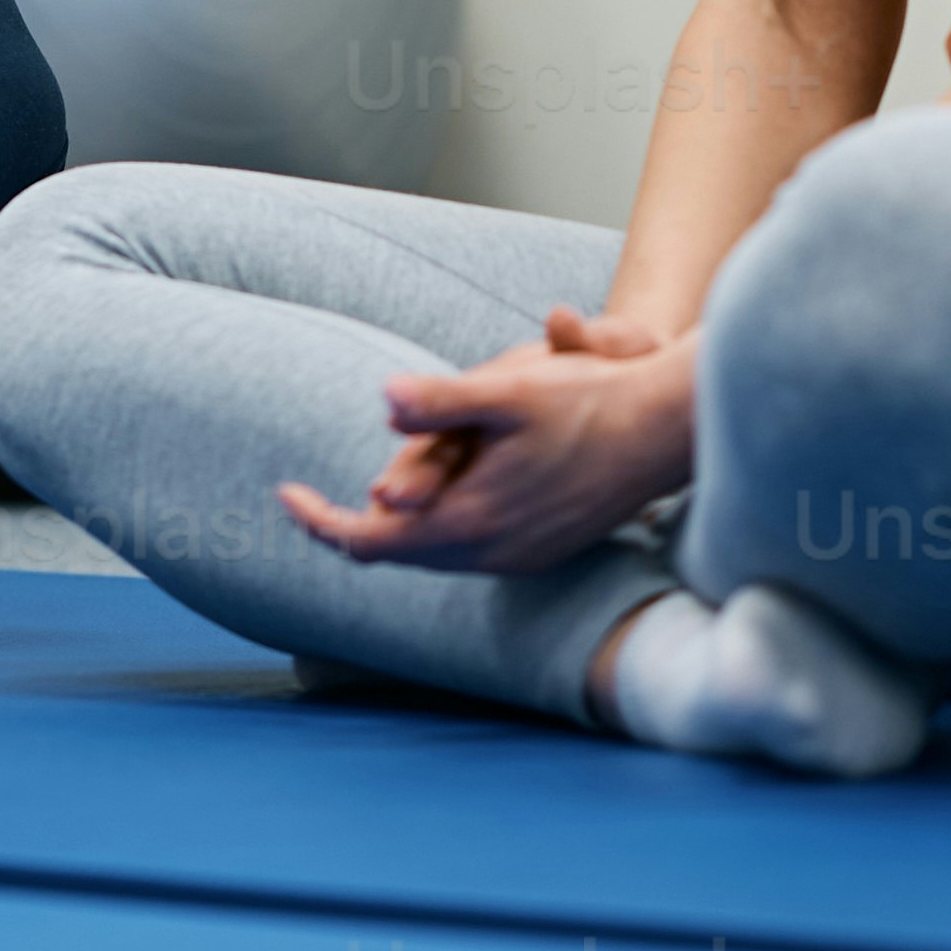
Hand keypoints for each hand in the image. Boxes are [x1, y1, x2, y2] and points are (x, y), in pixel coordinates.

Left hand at [277, 311, 696, 578]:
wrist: (666, 434)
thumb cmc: (588, 404)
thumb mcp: (509, 391)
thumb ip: (441, 400)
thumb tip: (384, 401)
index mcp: (470, 522)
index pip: (371, 541)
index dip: (320, 521)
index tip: (284, 494)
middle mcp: (490, 555)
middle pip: (397, 552)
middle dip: (355, 523)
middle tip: (312, 498)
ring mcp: (519, 559)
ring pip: (434, 552)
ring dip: (401, 524)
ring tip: (370, 495)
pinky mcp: (541, 553)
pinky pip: (468, 550)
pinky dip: (439, 526)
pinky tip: (437, 498)